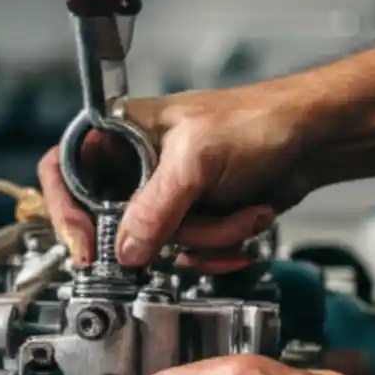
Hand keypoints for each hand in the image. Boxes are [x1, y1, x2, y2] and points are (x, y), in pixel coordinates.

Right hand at [38, 81, 313, 270]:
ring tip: (239, 209)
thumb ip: (156, 207)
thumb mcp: (196, 160)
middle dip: (162, 235)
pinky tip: (245, 222)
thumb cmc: (258, 120)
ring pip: (156, 247)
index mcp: (119, 134)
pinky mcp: (192, 220)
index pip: (63, 172)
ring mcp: (164, 197)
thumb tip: (126, 250)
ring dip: (205, 240)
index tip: (87, 246)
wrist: (311, 140)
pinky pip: (186, 254)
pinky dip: (219, 248)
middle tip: (187, 229)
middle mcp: (134, 166)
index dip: (65, 211)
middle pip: (113, 223)